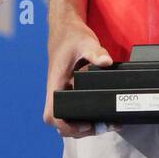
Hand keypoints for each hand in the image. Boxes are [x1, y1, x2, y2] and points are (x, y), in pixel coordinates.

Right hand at [43, 19, 112, 137]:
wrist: (65, 27)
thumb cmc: (70, 35)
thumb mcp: (85, 42)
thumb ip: (95, 53)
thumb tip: (106, 62)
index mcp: (55, 83)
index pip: (51, 114)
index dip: (66, 125)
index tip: (84, 123)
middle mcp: (57, 91)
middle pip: (60, 123)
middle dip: (80, 130)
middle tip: (102, 126)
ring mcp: (63, 91)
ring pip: (68, 118)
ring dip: (84, 125)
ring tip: (106, 123)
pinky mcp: (70, 89)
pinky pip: (75, 109)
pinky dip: (87, 115)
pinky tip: (103, 114)